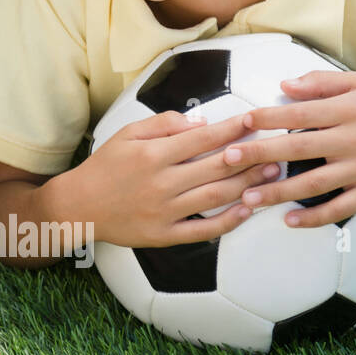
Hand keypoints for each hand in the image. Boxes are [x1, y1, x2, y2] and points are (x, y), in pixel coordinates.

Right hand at [60, 110, 277, 247]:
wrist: (79, 206)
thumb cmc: (104, 166)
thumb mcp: (126, 134)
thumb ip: (162, 124)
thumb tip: (200, 122)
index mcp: (152, 154)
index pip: (203, 137)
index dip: (233, 128)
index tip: (255, 119)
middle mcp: (161, 182)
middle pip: (217, 166)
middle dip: (251, 154)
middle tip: (277, 146)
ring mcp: (164, 211)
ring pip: (217, 196)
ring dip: (248, 184)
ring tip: (271, 173)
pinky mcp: (164, 235)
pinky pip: (204, 229)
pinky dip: (228, 220)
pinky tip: (246, 209)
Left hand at [225, 71, 355, 226]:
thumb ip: (322, 83)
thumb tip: (285, 86)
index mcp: (346, 111)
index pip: (300, 112)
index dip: (270, 117)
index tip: (243, 121)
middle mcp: (352, 140)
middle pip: (299, 147)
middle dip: (261, 154)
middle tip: (228, 159)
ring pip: (315, 183)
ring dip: (279, 192)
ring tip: (248, 197)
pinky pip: (341, 208)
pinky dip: (315, 217)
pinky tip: (290, 220)